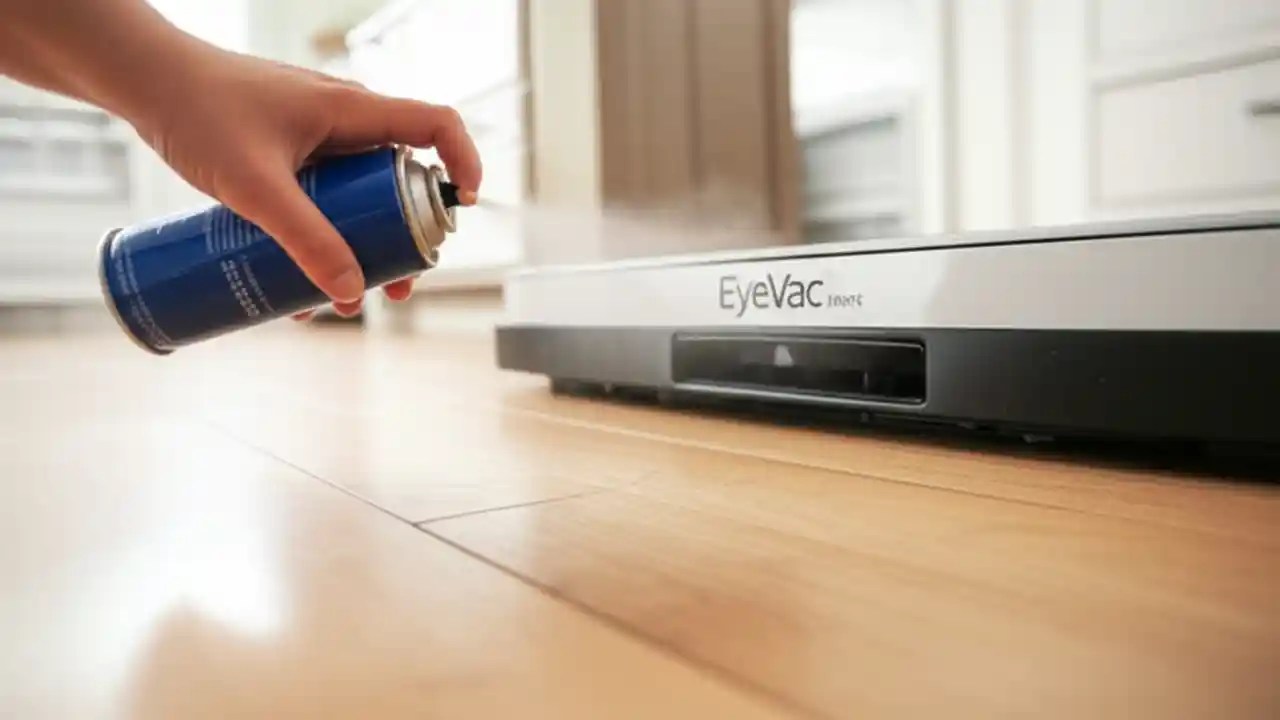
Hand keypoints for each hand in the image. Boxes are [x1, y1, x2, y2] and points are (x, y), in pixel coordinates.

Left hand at [123, 43, 482, 318]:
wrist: (144, 80)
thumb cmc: (198, 112)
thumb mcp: (256, 187)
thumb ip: (304, 238)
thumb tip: (350, 292)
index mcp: (352, 110)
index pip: (436, 125)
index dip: (465, 162)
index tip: (466, 207)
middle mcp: (344, 119)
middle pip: (401, 177)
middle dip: (405, 236)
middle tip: (396, 283)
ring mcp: (316, 135)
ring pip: (361, 193)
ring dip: (362, 243)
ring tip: (346, 294)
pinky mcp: (289, 150)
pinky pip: (324, 195)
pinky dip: (322, 233)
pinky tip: (295, 276)